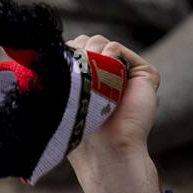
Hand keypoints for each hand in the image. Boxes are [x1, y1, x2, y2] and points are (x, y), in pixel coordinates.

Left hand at [65, 35, 160, 192]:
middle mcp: (110, 78)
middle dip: (79, 50)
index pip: (76, 52)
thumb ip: (61, 80)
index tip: (61, 63)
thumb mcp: (64, 104)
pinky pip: (119, 50)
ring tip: (90, 76)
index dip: (67, 53)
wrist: (107, 150)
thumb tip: (46, 59)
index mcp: (90, 85)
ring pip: (102, 43)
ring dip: (91, 53)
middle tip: (77, 72)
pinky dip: (110, 53)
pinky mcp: (145, 75)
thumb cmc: (80, 134)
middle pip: (88, 42)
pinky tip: (106, 68)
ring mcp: (127, 76)